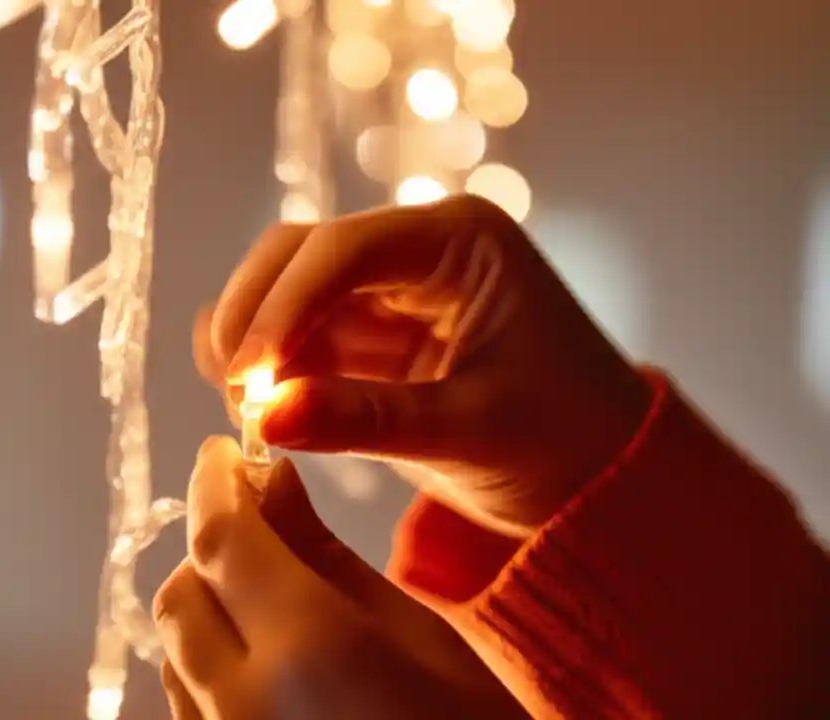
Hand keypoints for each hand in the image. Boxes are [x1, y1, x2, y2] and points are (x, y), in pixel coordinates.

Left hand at [154, 437, 523, 719]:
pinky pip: (188, 706)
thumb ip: (326, 552)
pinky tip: (255, 654)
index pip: (222, 542)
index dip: (213, 485)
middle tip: (251, 517)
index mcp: (308, 650)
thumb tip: (268, 478)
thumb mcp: (420, 632)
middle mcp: (246, 704)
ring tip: (258, 587)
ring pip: (174, 656)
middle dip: (208, 548)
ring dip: (205, 608)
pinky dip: (205, 666)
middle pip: (181, 599)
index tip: (222, 454)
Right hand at [195, 196, 650, 534]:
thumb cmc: (566, 444)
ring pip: (285, 293)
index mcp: (459, 240)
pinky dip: (269, 368)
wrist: (604, 480)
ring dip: (253, 344)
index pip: (343, 250)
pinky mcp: (370, 338)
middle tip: (236, 392)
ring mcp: (388, 292)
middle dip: (256, 318)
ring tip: (243, 407)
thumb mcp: (470, 432)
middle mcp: (416, 250)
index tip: (248, 375)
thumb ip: (366, 420)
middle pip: (298, 255)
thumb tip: (264, 415)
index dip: (282, 306)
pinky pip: (298, 338)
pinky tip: (254, 405)